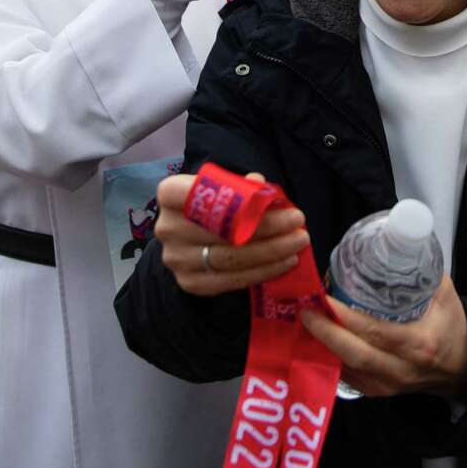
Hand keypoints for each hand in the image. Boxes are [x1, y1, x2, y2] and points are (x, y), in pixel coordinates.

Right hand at [153, 172, 308, 295]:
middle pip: (224, 229)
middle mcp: (168, 227)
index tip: (275, 199)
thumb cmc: (213, 206)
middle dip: (268, 226)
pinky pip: (232, 280)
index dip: (240, 198)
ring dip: (271, 251)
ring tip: (298, 242)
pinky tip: (285, 262)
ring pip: (231, 257)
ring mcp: (177, 259)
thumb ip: (241, 185)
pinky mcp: (190, 283)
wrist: (192, 239)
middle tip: (298, 221)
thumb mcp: (223, 187)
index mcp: (171, 194)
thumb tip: (259, 184)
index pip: (203, 192)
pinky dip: (263, 271)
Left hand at [300, 274, 466, 398]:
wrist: (462, 366)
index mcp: (419, 344)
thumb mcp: (444, 293)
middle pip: (354, 354)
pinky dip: (328, 356)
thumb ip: (420, 267)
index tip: (324, 299)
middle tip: (306, 309)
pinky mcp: (377, 392)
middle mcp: (401, 369)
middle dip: (324, 332)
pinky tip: (316, 339)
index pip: (376, 332)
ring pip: (345, 368)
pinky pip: (345, 376)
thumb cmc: (452, 326)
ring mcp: (387, 385)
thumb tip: (395, 237)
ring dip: (321, 345)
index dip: (346, 317)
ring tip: (306, 320)